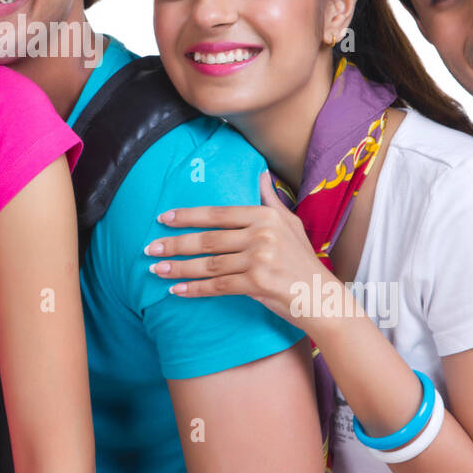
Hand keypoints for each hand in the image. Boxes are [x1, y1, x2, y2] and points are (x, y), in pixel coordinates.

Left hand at [145, 171, 331, 322]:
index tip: (163, 218)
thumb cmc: (304, 262)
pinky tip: (177, 291)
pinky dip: (194, 289)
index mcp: (266, 217)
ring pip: (208, 264)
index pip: (217, 214)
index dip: (187, 216)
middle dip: (174, 243)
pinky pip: (217, 286)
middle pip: (208, 239)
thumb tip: (260, 174)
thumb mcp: (291, 225)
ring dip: (178, 268)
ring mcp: (260, 259)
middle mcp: (262, 235)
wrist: (322, 299)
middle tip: (149, 248)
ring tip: (156, 269)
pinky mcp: (258, 284)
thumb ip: (270, 201)